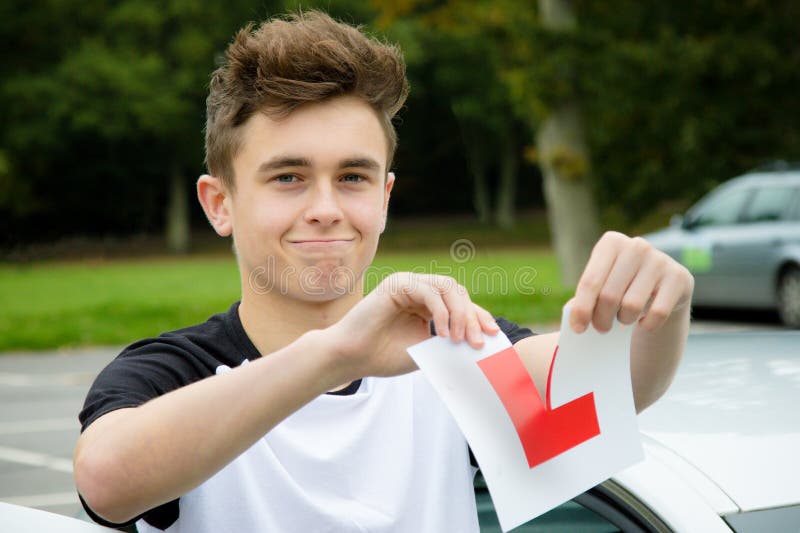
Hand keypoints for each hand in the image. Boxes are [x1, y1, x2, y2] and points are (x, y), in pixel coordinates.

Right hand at [328, 272, 499, 377]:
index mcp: (426, 304)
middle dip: (472, 317)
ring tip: (460, 338)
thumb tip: (481, 343)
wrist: (352, 358)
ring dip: (459, 313)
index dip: (479, 317)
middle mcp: (419, 289)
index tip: (493, 335)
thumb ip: (449, 342)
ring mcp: (408, 284)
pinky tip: (442, 332)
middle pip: (458, 293)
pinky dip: (441, 311)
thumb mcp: (427, 350)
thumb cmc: (384, 356)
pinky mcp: (398, 284)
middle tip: (478, 342)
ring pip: (447, 288)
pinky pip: (429, 291)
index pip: (460, 303)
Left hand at [567, 231, 694, 333]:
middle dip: (601, 319)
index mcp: (611, 242)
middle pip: (609, 296)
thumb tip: (575, 318)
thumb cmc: (622, 285)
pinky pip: (657, 314)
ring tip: (623, 318)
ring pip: (632, 306)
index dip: (582, 309)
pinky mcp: (680, 278)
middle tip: (601, 328)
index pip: (590, 282)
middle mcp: (637, 246)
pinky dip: (647, 324)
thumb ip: (586, 297)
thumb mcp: (601, 283)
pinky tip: (644, 319)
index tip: (578, 329)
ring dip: (623, 320)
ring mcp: (660, 260)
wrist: (661, 286)